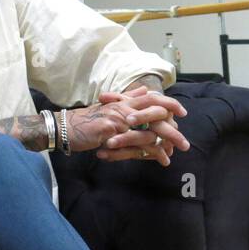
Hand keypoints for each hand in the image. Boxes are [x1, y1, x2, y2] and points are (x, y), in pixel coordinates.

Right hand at [70, 85, 189, 164]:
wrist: (63, 127)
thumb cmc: (84, 121)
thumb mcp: (107, 106)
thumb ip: (128, 98)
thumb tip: (144, 90)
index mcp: (123, 102)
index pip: (152, 98)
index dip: (169, 104)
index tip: (183, 113)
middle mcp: (124, 108)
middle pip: (157, 114)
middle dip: (173, 129)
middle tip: (185, 142)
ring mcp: (118, 120)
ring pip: (150, 130)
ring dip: (167, 142)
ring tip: (177, 153)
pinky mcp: (112, 133)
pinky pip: (137, 143)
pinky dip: (151, 152)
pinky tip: (160, 159)